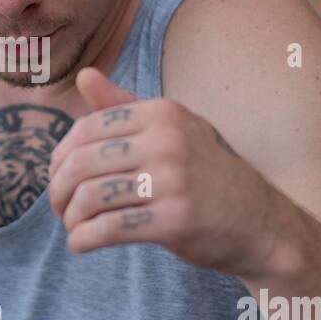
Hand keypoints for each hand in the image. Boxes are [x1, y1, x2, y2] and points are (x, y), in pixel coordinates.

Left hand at [46, 67, 278, 276]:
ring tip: (74, 227)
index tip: (58, 178)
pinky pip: (108, 229)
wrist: (262, 222)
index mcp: (162, 113)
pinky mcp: (174, 220)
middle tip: (61, 208)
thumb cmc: (208, 174)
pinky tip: (82, 245)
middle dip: (58, 190)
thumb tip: (84, 75)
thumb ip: (124, 106)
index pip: (85, 129)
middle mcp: (167, 141)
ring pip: (89, 197)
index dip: (59, 157)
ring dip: (70, 218)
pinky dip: (83, 240)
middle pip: (81, 163)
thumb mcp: (173, 130)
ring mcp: (172, 181)